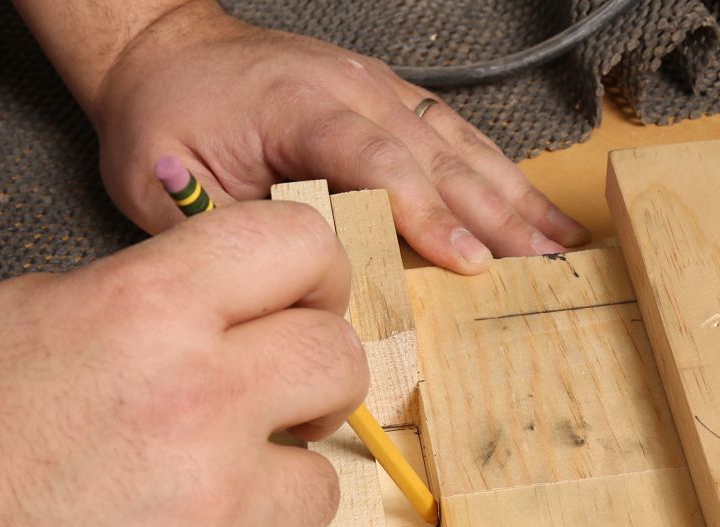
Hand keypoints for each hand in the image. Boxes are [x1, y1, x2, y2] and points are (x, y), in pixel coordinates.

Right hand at [0, 202, 364, 526]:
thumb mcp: (25, 310)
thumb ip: (144, 300)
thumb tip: (236, 314)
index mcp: (148, 310)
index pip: (302, 248)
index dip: (314, 278)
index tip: (301, 311)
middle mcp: (191, 403)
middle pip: (340, 365)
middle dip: (312, 387)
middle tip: (269, 414)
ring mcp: (199, 518)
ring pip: (319, 492)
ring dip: (269, 499)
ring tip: (194, 509)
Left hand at [24, 1, 591, 270]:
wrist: (159, 51)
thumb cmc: (160, 122)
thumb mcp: (169, 187)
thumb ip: (243, 234)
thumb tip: (314, 283)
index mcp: (297, 104)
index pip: (378, 161)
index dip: (428, 215)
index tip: (469, 263)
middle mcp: (350, 87)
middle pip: (437, 155)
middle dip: (495, 216)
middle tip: (542, 269)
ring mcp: (375, 87)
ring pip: (458, 144)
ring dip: (511, 198)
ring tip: (559, 245)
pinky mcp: (386, 97)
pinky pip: (452, 134)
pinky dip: (498, 173)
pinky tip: (531, 207)